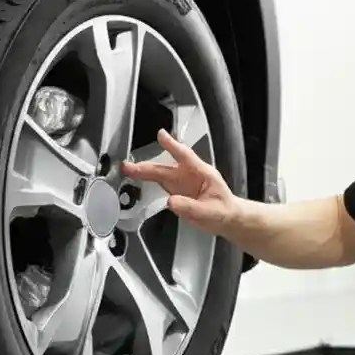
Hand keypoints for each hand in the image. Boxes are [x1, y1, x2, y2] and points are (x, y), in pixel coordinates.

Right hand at [120, 128, 239, 235]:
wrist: (226, 219)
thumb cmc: (224, 211)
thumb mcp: (211, 212)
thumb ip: (191, 207)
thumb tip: (171, 202)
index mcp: (202, 173)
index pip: (186, 156)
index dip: (173, 146)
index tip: (161, 135)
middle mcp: (189, 175)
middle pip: (165, 168)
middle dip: (146, 166)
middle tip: (129, 166)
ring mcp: (181, 184)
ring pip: (159, 175)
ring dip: (143, 173)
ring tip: (128, 171)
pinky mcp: (175, 192)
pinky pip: (159, 186)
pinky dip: (146, 184)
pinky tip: (135, 183)